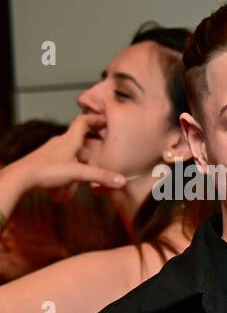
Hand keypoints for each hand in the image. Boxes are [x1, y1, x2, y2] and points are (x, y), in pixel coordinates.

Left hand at [3, 114, 125, 196]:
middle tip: (97, 174)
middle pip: (81, 148)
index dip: (95, 119)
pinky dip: (65, 181)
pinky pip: (62, 170)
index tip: (105, 120)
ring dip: (76, 177)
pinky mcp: (45, 163)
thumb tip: (121, 181)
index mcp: (69, 140)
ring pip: (72, 162)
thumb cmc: (46, 171)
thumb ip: (100, 177)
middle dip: (90, 162)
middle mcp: (60, 144)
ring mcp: (52, 153)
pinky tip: (61, 193)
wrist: (20, 178)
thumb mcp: (78, 173)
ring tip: (71, 191)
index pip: (83, 122)